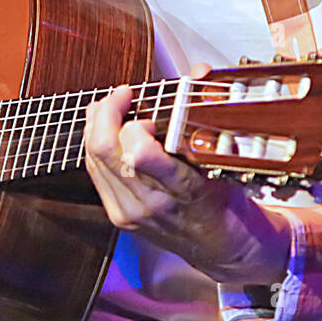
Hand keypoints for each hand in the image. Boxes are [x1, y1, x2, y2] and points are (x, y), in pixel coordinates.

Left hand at [82, 62, 290, 284]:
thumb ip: (208, 116)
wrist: (224, 247)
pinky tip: (110, 133)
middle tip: (122, 95)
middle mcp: (149, 204)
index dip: (134, 122)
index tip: (148, 107)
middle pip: (104, 150)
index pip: (137, 154)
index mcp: (181, 190)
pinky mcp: (119, 216)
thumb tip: (200, 72)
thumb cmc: (228, 204)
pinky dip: (98, 146)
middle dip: (107, 112)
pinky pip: (95, 172)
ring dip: (98, 125)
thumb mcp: (226, 161)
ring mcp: (129, 213)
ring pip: (93, 158)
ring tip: (115, 108)